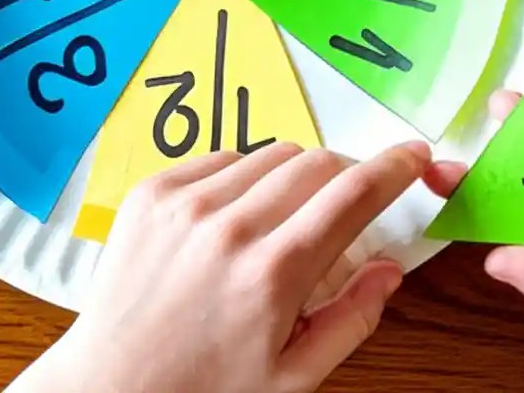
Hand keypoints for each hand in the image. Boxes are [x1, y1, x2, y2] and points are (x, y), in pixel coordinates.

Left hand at [9, 141, 431, 392]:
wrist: (108, 388)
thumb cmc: (200, 391)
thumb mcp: (292, 379)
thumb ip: (351, 320)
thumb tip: (389, 270)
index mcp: (274, 274)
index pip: (355, 193)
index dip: (395, 167)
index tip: (414, 156)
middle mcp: (230, 228)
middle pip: (319, 162)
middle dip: (348, 175)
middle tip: (349, 204)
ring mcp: (186, 204)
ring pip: (272, 153)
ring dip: (295, 177)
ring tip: (283, 222)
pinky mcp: (153, 194)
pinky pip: (222, 157)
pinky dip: (243, 177)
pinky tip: (237, 218)